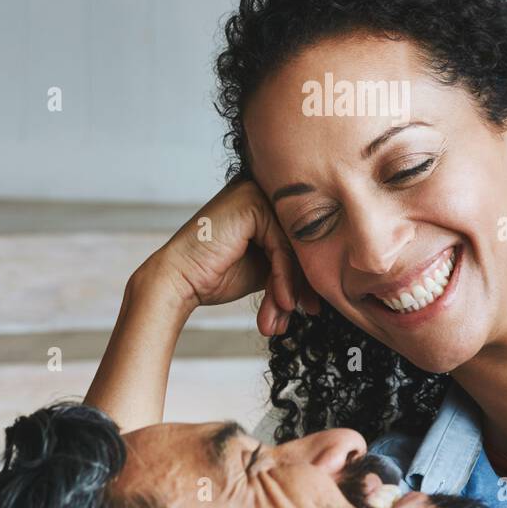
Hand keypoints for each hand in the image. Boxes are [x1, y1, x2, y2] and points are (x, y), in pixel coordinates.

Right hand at [143, 176, 320, 337]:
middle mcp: (263, 190)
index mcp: (267, 201)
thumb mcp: (264, 267)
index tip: (313, 308)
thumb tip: (328, 278)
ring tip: (284, 317)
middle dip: (303, 284)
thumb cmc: (214, 275)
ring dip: (292, 288)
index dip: (307, 276)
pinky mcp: (252, 203)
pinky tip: (281, 303)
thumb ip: (290, 263)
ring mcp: (256, 192)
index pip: (300, 239)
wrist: (178, 283)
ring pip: (294, 246)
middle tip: (308, 315)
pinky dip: (284, 279)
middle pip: (300, 241)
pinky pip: (282, 247)